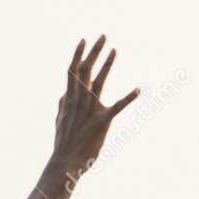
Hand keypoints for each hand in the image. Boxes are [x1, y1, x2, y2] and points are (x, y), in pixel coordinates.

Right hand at [52, 36, 141, 181]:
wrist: (65, 163)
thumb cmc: (65, 144)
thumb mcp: (60, 121)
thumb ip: (62, 105)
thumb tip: (63, 94)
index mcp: (70, 100)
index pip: (73, 71)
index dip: (78, 54)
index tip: (84, 39)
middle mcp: (78, 101)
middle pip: (85, 70)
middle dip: (94, 52)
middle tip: (103, 36)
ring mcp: (89, 111)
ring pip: (98, 82)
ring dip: (107, 65)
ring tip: (115, 50)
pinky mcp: (101, 123)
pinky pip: (116, 108)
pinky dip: (127, 98)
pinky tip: (138, 90)